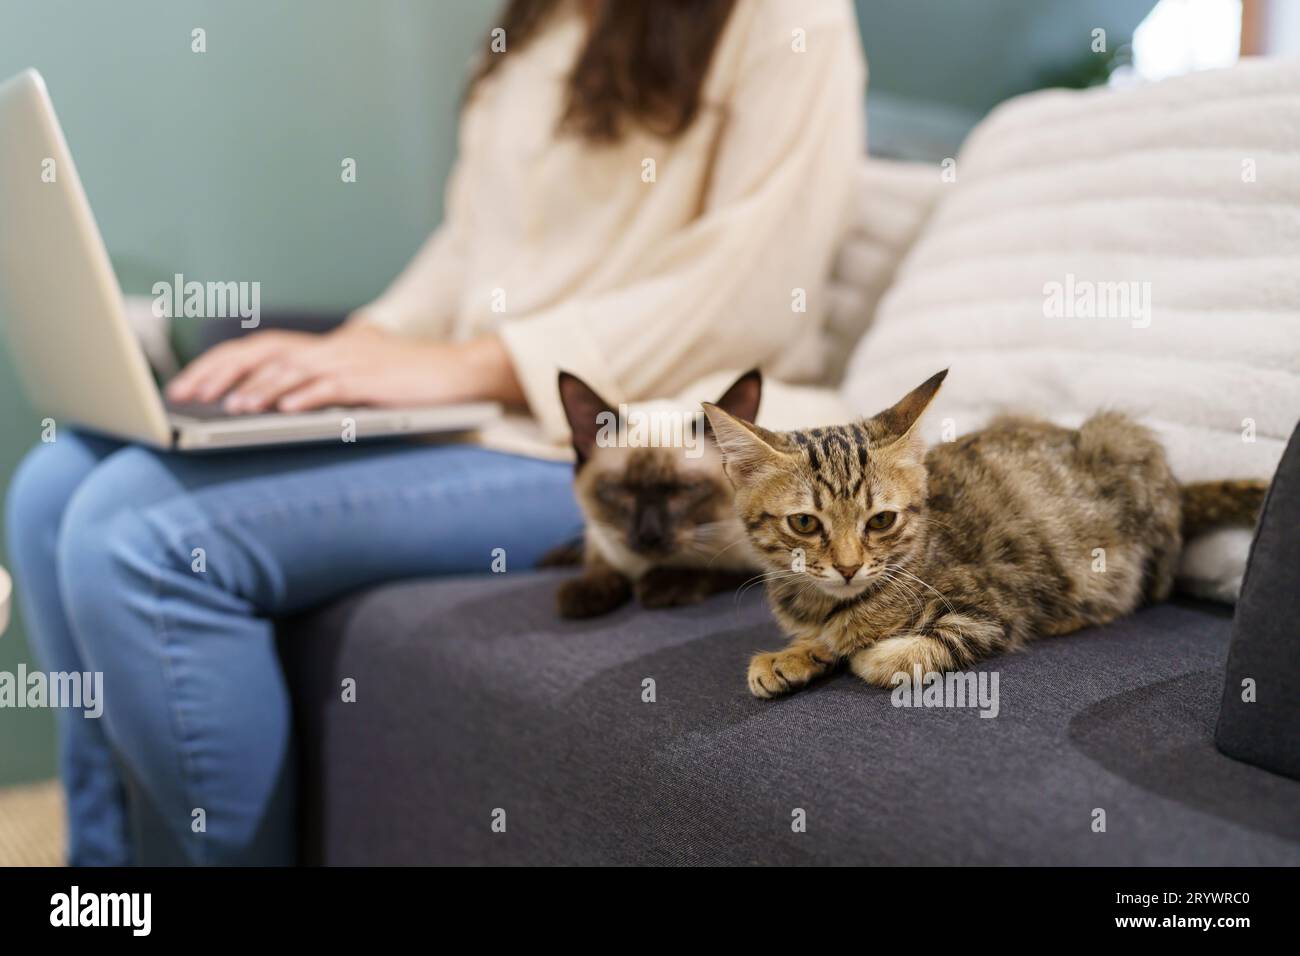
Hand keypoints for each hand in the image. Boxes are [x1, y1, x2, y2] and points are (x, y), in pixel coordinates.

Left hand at [165, 323, 523, 411]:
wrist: (462, 374)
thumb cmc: (413, 384)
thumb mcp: (362, 381)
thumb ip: (325, 386)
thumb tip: (280, 404)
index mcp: (326, 348)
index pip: (260, 349)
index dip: (219, 364)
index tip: (187, 386)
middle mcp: (333, 349)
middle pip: (265, 354)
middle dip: (223, 374)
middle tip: (191, 397)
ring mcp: (352, 362)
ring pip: (293, 371)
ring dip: (259, 389)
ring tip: (231, 407)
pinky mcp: (373, 380)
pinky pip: (330, 387)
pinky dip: (304, 398)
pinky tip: (282, 411)